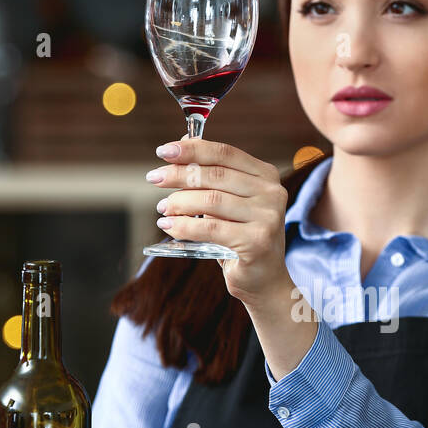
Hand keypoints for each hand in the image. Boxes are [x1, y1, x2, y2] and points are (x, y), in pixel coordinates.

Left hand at [150, 135, 289, 305]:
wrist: (264, 280)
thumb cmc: (241, 238)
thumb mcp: (229, 203)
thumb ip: (211, 177)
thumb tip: (180, 148)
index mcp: (267, 176)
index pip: (225, 154)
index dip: (192, 149)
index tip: (163, 151)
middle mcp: (272, 193)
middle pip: (216, 175)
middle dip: (179, 174)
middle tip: (154, 178)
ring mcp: (268, 217)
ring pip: (211, 201)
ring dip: (179, 202)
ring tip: (162, 207)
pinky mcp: (257, 241)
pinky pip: (210, 228)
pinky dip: (184, 226)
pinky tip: (169, 226)